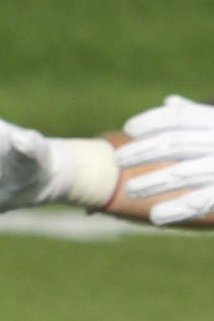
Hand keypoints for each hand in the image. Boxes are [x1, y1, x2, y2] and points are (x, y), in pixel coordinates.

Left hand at [116, 95, 213, 223]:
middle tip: (117, 160)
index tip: (130, 128)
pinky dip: (179, 208)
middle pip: (176, 143)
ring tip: (131, 192)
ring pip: (185, 173)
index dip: (153, 120)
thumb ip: (198, 117)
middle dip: (143, 151)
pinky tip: (157, 217)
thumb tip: (170, 102)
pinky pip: (203, 199)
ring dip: (154, 182)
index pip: (180, 117)